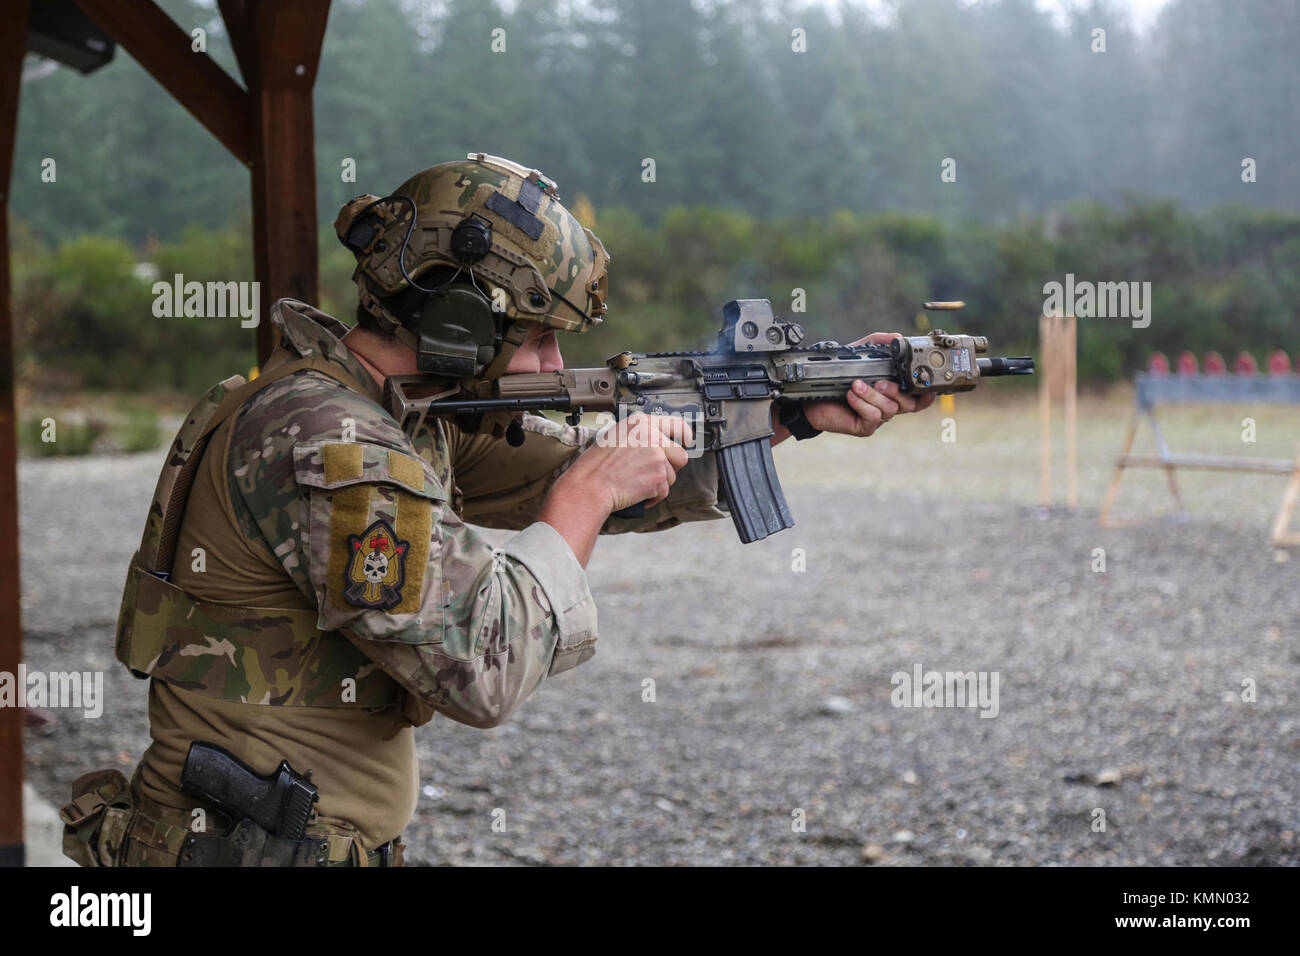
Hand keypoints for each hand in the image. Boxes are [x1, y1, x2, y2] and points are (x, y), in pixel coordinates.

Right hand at [553, 413, 692, 513]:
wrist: (590, 486)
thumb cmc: (595, 466)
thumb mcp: (616, 437)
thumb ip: (639, 436)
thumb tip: (656, 443)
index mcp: (640, 423)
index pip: (676, 424)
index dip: (685, 436)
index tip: (686, 442)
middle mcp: (651, 436)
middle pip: (680, 454)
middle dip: (670, 467)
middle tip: (651, 473)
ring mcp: (657, 456)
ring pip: (672, 475)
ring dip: (658, 483)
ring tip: (636, 483)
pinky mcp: (658, 476)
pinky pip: (664, 491)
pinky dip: (652, 497)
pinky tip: (636, 493)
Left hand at [800, 332, 935, 437]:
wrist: (812, 395)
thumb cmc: (837, 377)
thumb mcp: (859, 354)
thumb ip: (877, 343)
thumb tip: (897, 336)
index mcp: (892, 390)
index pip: (918, 396)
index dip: (926, 393)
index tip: (926, 386)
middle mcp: (888, 404)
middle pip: (909, 404)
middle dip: (897, 391)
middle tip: (880, 382)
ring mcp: (877, 418)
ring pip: (889, 409)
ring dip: (873, 395)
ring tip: (856, 385)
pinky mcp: (864, 427)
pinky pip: (873, 417)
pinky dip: (863, 404)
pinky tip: (851, 396)